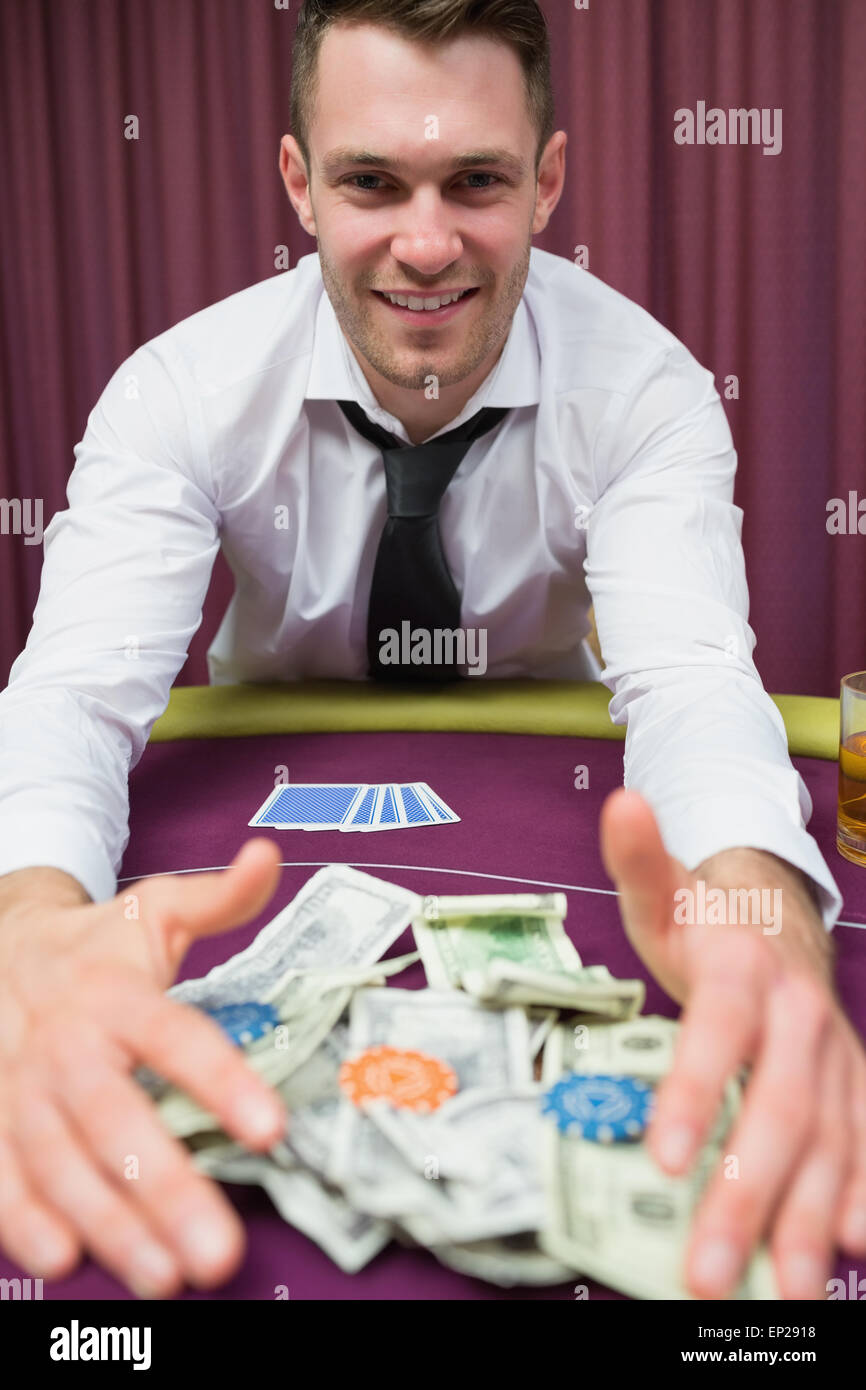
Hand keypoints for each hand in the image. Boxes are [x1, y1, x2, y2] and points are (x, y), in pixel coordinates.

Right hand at [0, 838, 286, 1296]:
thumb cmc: (95, 945)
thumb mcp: (155, 911)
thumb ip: (219, 898)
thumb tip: (269, 855)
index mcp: (114, 992)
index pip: (173, 1036)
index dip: (220, 1081)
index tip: (270, 1127)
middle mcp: (64, 1044)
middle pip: (113, 1117)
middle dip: (164, 1186)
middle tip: (218, 1251)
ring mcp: (20, 1088)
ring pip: (59, 1161)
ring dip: (108, 1222)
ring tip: (163, 1274)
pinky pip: (1, 1175)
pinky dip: (23, 1219)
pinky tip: (63, 1260)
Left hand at [600, 787, 865, 1299]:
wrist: (780, 918)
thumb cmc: (709, 921)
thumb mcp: (666, 892)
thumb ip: (640, 859)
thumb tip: (622, 803)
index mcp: (745, 971)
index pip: (719, 1033)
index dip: (694, 1091)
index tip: (664, 1155)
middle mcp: (800, 1018)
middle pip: (778, 1108)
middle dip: (746, 1189)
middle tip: (707, 1264)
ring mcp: (834, 1058)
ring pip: (828, 1142)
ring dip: (808, 1218)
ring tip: (785, 1286)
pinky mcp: (852, 1087)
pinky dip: (865, 1194)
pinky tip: (857, 1246)